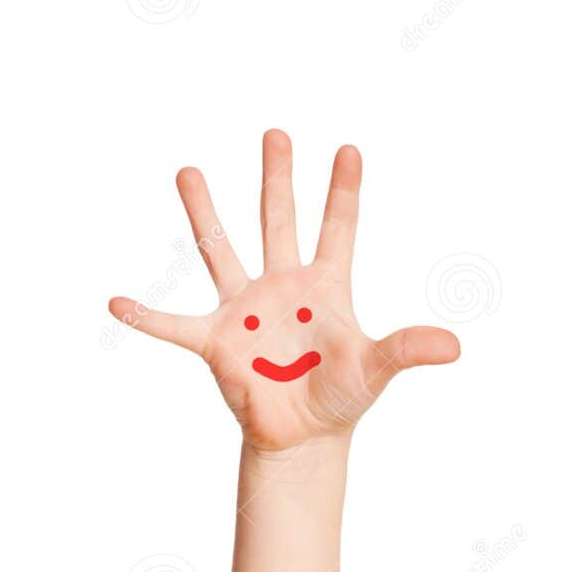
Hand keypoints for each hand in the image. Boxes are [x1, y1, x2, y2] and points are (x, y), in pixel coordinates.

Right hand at [108, 129, 458, 452]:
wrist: (302, 438)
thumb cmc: (339, 399)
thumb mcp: (375, 369)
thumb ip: (408, 350)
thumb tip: (454, 346)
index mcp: (324, 289)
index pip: (338, 230)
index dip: (344, 192)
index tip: (350, 149)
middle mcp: (281, 287)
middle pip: (279, 221)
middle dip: (278, 178)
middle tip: (276, 132)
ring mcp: (244, 309)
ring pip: (221, 250)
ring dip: (205, 214)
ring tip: (188, 171)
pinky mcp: (216, 341)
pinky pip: (173, 326)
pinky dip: (146, 317)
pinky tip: (116, 303)